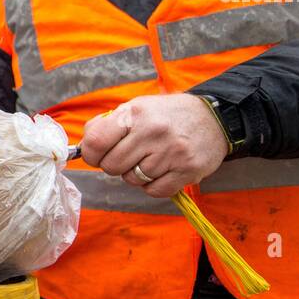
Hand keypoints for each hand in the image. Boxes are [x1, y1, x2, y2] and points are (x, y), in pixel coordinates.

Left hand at [80, 94, 227, 197]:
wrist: (214, 119)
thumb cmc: (167, 115)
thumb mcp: (137, 108)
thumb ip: (108, 125)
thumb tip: (84, 148)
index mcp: (135, 114)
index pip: (96, 142)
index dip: (91, 154)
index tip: (96, 155)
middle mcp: (153, 132)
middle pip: (112, 166)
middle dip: (114, 165)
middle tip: (128, 156)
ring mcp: (171, 153)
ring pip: (132, 180)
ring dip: (135, 174)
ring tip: (150, 159)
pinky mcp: (186, 171)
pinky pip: (153, 191)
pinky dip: (153, 185)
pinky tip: (162, 170)